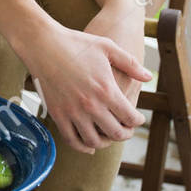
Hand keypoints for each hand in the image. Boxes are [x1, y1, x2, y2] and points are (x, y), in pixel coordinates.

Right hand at [12, 17, 151, 154]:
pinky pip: (71, 140)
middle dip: (125, 134)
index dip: (137, 121)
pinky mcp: (57, 114)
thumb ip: (130, 63)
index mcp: (107, 90)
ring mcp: (72, 112)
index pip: (130, 117)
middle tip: (126, 129)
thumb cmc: (76, 43)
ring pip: (94, 141)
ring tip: (107, 135)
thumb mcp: (107, 47)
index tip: (137, 119)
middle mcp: (91, 105)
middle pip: (115, 134)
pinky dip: (82, 146)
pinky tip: (88, 144)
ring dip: (105, 142)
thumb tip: (148, 77)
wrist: (43, 44)